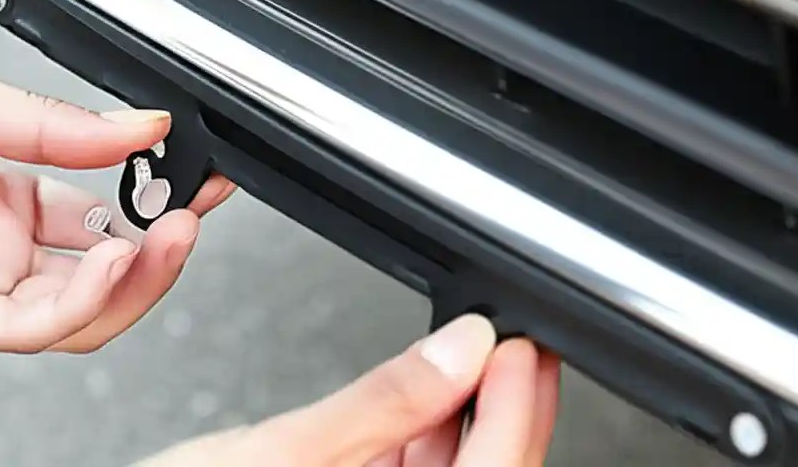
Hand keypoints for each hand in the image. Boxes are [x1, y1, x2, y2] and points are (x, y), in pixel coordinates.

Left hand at [0, 24, 234, 352]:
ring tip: (166, 238)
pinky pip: (17, 329)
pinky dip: (74, 304)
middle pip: (97, 284)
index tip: (206, 183)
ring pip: (69, 319)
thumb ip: (62, 127)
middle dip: (157, 258)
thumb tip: (147, 127)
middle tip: (191, 219)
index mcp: (6, 198)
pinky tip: (108, 261)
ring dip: (129, 285)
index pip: (104, 225)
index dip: (159, 212)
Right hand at [142, 315, 559, 466]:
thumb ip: (379, 403)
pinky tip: (428, 407)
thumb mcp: (278, 452)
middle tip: (514, 345)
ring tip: (479, 361)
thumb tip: (459, 350)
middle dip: (505, 410)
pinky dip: (425, 442)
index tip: (519, 348)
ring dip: (470, 424)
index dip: (517, 411)